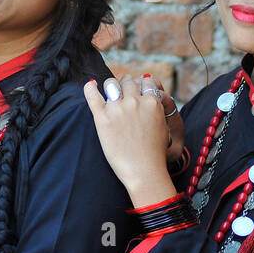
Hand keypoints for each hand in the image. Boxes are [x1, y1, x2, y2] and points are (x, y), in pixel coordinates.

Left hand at [83, 75, 176, 207]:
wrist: (144, 171)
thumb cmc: (154, 153)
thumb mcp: (163, 125)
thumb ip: (155, 108)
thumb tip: (149, 98)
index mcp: (152, 102)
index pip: (146, 81)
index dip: (141, 84)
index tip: (137, 90)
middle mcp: (135, 101)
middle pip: (128, 81)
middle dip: (126, 86)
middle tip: (123, 94)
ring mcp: (118, 109)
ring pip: (112, 84)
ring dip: (111, 87)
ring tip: (110, 94)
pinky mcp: (102, 118)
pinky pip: (93, 95)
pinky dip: (90, 88)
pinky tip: (90, 85)